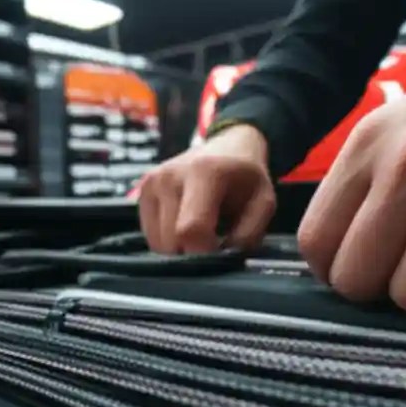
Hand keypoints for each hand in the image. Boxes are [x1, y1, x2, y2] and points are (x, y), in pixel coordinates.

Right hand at [137, 124, 276, 253]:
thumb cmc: (246, 177)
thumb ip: (248, 235)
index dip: (204, 254)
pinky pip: (150, 235)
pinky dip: (168, 239)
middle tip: (212, 240)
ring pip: (157, 243)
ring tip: (200, 229)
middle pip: (171, 241)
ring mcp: (151, 182)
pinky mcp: (142, 191)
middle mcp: (170, 176)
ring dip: (180, 247)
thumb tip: (222, 260)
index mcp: (204, 172)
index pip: (190, 230)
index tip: (219, 253)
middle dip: (192, 252)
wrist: (228, 147)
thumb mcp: (264, 203)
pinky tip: (184, 223)